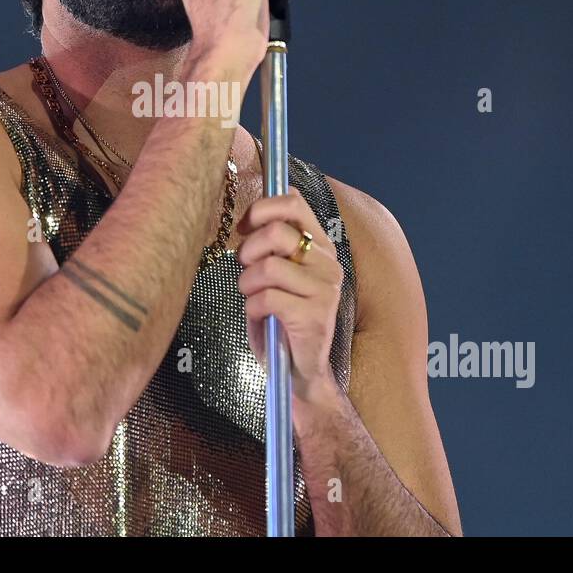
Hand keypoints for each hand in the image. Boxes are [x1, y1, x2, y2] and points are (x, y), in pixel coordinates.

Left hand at [235, 186, 343, 400]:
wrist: (299, 370)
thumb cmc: (282, 318)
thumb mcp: (278, 274)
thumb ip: (271, 244)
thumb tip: (247, 217)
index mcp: (320, 245)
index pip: (293, 202)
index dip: (260, 208)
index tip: (244, 228)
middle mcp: (328, 262)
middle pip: (276, 231)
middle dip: (248, 250)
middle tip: (246, 269)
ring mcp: (325, 289)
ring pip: (267, 266)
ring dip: (247, 283)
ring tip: (253, 297)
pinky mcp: (315, 315)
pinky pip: (267, 298)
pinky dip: (253, 307)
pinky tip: (262, 316)